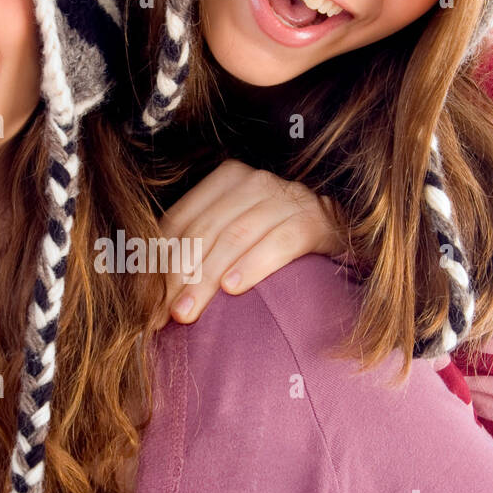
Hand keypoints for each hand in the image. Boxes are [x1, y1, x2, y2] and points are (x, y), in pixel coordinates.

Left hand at [152, 159, 345, 326]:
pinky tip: (234, 288)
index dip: (159, 262)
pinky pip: (279, 243)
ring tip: (189, 311)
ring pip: (234, 238)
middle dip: (179, 276)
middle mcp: (255, 182)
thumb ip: (197, 251)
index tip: (148, 302)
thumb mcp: (234, 236)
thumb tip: (149, 294)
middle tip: (165, 314)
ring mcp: (287, 198)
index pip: (180, 221)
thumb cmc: (276, 239)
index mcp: (226, 179)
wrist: (343, 233)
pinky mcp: (315, 221)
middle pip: (203, 231)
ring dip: (207, 278)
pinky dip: (253, 265)